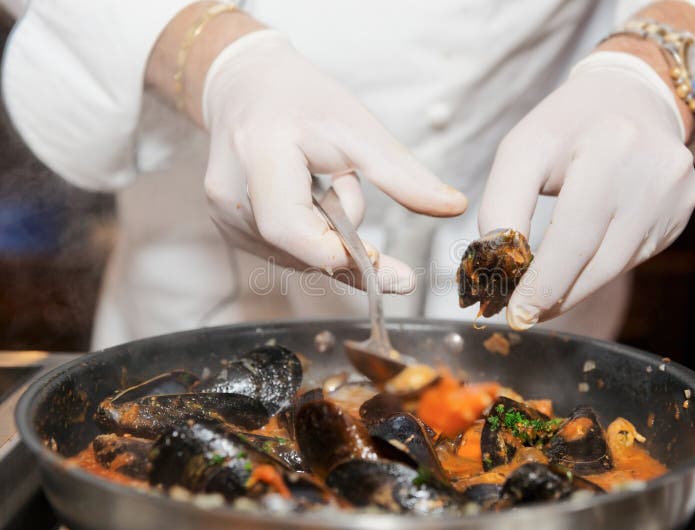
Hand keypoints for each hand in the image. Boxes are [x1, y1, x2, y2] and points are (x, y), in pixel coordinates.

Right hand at [202, 30, 466, 292]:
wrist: (247, 88)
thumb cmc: (303, 100)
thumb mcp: (359, 129)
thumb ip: (403, 176)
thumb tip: (456, 207)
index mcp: (259, 155)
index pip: (289, 226)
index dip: (335, 252)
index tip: (382, 263)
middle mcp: (230, 195)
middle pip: (298, 249)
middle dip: (342, 237)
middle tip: (351, 186)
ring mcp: (223, 216)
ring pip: (295, 257)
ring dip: (327, 234)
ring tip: (323, 181)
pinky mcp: (228, 228)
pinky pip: (284, 252)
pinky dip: (309, 236)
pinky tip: (307, 197)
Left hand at [478, 52, 694, 328]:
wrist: (630, 96)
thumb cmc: (564, 128)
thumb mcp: (521, 152)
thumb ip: (502, 206)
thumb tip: (495, 265)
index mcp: (610, 147)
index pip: (573, 236)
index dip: (543, 283)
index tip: (515, 313)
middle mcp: (654, 171)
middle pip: (598, 259)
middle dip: (555, 294)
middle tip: (523, 314)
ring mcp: (677, 193)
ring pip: (617, 266)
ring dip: (576, 289)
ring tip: (543, 298)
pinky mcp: (684, 208)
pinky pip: (635, 256)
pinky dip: (600, 269)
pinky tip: (578, 267)